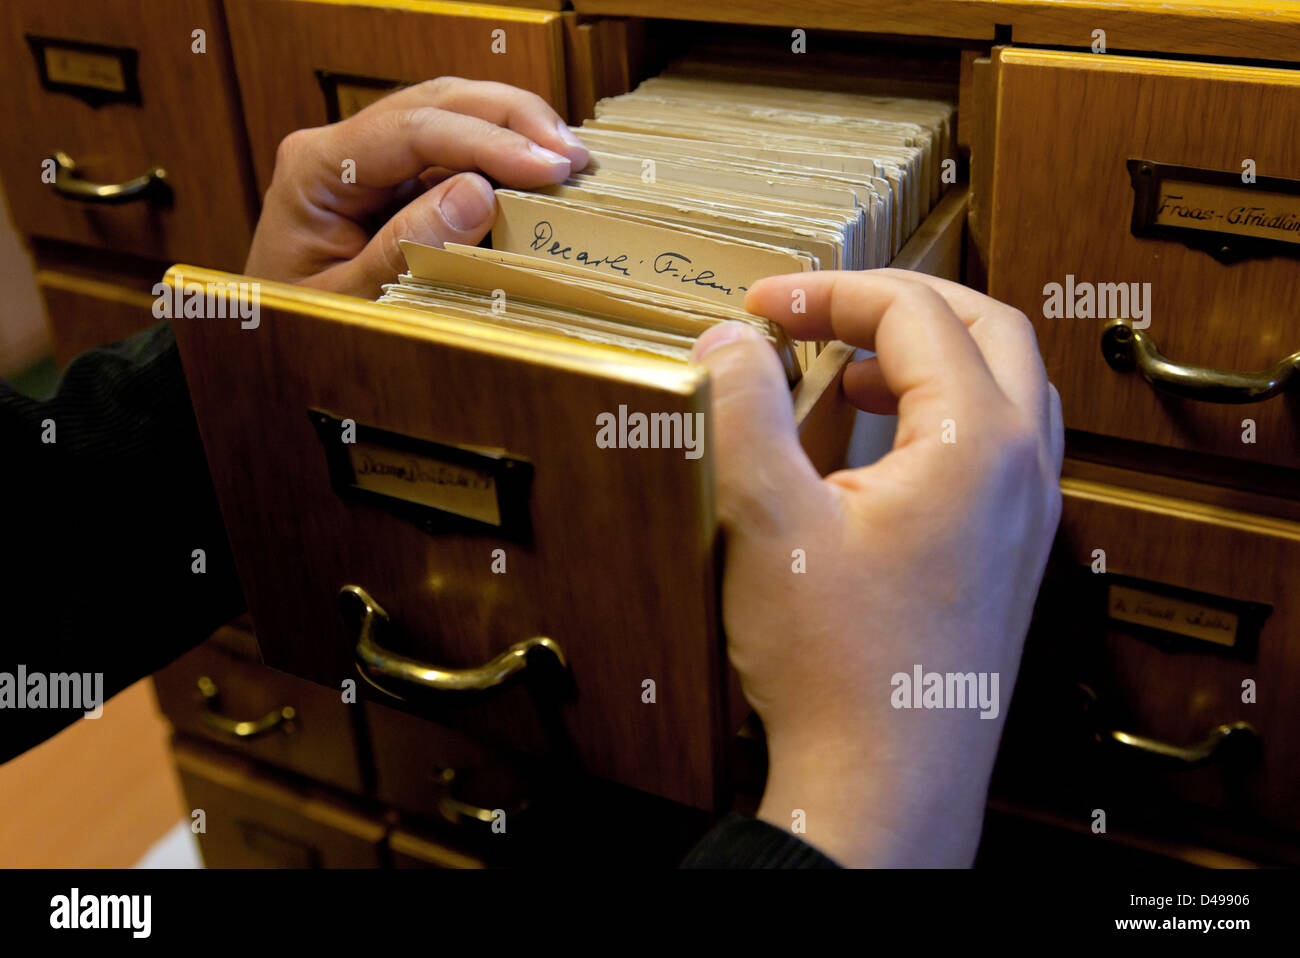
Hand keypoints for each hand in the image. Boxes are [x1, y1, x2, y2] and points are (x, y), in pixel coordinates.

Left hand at [244, 77, 587, 297]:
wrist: (264, 338)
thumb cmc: (296, 322)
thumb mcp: (346, 301)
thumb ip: (407, 248)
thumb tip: (480, 193)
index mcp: (316, 166)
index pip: (414, 127)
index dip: (489, 141)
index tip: (547, 166)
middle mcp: (343, 146)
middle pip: (439, 101)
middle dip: (514, 120)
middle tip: (573, 157)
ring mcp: (371, 157)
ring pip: (453, 114)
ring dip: (515, 130)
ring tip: (570, 160)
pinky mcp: (396, 177)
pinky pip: (455, 151)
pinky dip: (502, 156)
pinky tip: (540, 172)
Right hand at [690, 269, 1063, 866]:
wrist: (885, 783)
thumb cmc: (837, 663)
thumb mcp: (766, 520)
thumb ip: (743, 409)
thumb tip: (729, 341)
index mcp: (976, 439)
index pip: (914, 313)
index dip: (831, 293)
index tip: (763, 307)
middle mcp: (1024, 468)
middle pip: (985, 327)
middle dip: (897, 303)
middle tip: (819, 312)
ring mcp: (1030, 516)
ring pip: (1006, 386)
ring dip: (930, 356)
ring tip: (850, 370)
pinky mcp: (1014, 557)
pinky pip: (1000, 447)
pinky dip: (945, 415)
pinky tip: (880, 452)